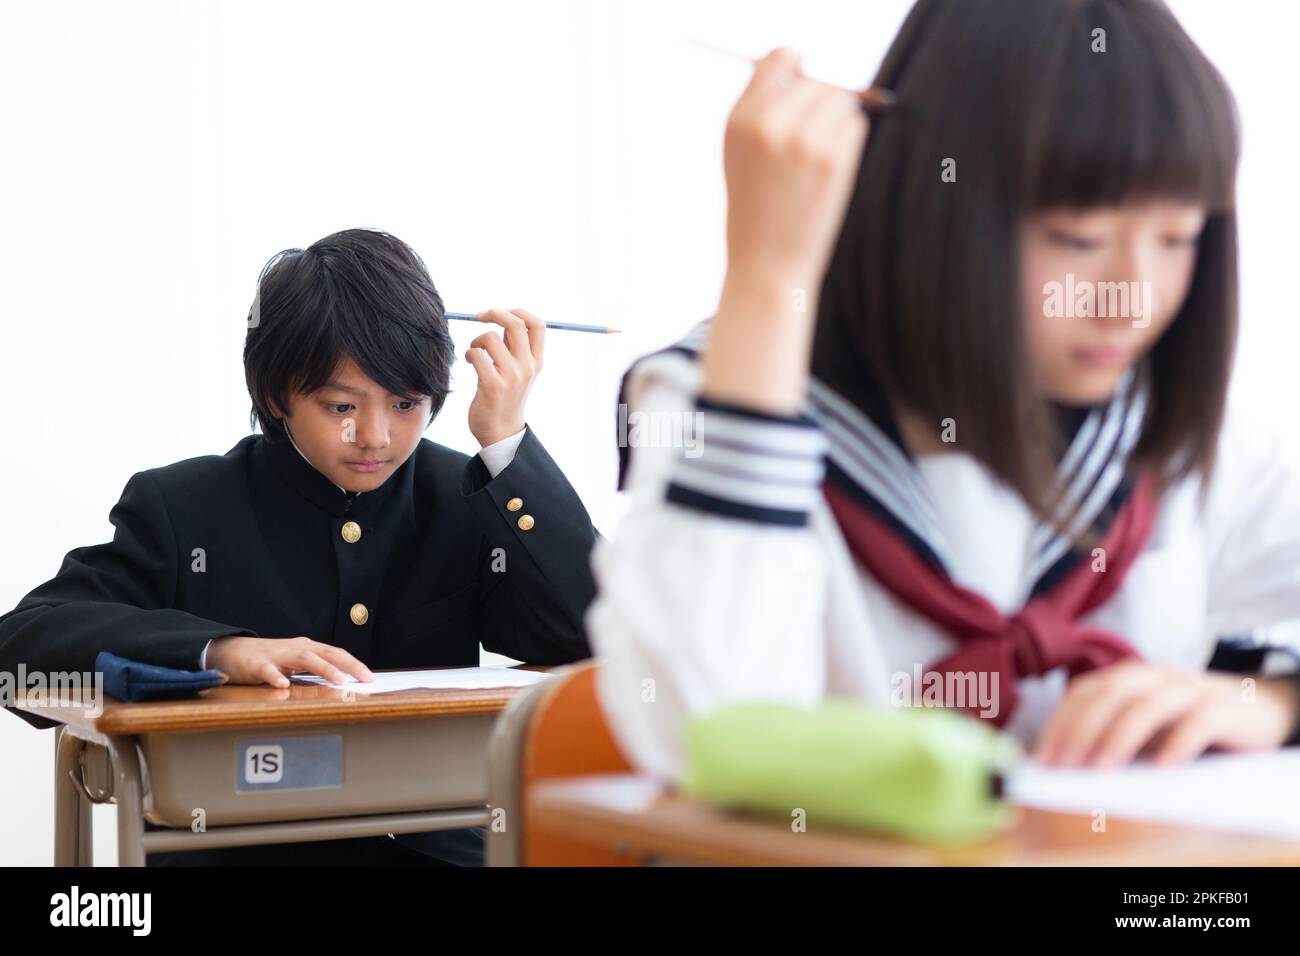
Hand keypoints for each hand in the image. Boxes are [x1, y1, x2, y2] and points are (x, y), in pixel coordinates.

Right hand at [206, 636, 374, 687]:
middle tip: (365, 678)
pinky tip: (282, 686)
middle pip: (326, 653)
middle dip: (348, 665)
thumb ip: (315, 670)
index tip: (371, 678)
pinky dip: (275, 677)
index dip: (354, 664)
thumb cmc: (268, 659)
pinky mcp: (256, 664)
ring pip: (304, 659)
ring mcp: (277, 655)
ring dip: (323, 669)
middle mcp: (296, 648)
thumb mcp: (295, 663)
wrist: (231, 651)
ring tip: (338, 681)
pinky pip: (267, 670)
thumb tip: (342, 683)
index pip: (336, 654)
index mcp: (307, 648)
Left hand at [464, 307, 544, 446]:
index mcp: (536, 361)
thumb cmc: (505, 397)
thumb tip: (503, 317)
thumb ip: (514, 347)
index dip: (518, 311)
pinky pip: (477, 355)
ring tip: (474, 351)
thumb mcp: (517, 370)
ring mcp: (511, 377)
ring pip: (491, 338)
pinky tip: (469, 361)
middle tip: (480, 316)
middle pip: (516, 324)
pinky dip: (469, 353)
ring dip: (476, 340)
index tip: (501, 313)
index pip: (538, 325)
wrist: (500, 432)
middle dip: (495, 313)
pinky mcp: (493, 385)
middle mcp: (527, 367)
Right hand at [722, 46, 868, 292]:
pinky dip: (848, 143)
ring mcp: (803, 140)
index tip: (800, 84)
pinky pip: (855, 126)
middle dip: (818, 103)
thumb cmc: (754, 209)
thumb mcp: (737, 153)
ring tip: (816, 158)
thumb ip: (758, 105)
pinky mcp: (833, 159)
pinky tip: (828, 171)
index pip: (780, 57)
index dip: (796, 68)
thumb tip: (797, 60)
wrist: (766, 264)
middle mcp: (768, 124)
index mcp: (739, 120)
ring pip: (841, 100)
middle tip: (808, 141)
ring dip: (836, 122)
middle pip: (816, 80)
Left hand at [1032, 661, 1299, 768]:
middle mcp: (1155, 676)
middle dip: (1081, 732)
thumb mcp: (1143, 725)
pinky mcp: (1225, 708)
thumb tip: (1064, 763)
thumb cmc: (1183, 721)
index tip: (1043, 759)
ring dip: (1120, 739)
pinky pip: (1198, 722)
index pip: (1084, 693)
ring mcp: (1191, 689)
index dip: (1060, 724)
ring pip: (1148, 706)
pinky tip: (1162, 768)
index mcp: (1128, 676)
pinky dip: (1178, 743)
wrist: (1255, 708)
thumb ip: (1110, 734)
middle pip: (1109, 696)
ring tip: (1101, 771)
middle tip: (1065, 768)